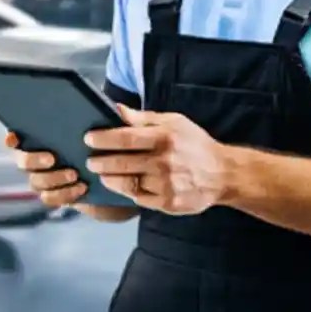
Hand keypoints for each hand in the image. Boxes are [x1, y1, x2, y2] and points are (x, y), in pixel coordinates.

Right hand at [4, 131, 138, 221]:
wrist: (116, 175)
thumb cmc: (105, 145)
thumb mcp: (107, 129)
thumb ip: (107, 118)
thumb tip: (117, 108)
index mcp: (41, 138)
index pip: (16, 137)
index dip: (11, 138)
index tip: (15, 137)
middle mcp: (36, 158)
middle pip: (22, 161)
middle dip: (33, 159)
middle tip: (52, 158)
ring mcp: (45, 178)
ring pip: (36, 182)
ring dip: (53, 179)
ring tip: (74, 174)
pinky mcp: (56, 195)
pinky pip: (51, 198)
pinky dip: (64, 194)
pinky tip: (81, 188)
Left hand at [84, 105, 228, 215]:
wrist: (222, 174)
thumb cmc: (194, 144)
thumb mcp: (173, 122)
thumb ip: (143, 118)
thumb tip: (116, 108)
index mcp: (165, 138)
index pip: (126, 137)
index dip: (103, 139)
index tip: (88, 139)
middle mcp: (165, 162)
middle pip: (122, 162)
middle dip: (100, 162)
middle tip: (89, 161)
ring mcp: (166, 185)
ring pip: (127, 183)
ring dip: (109, 179)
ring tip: (101, 174)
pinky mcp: (168, 203)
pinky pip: (139, 198)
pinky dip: (126, 192)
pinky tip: (119, 186)